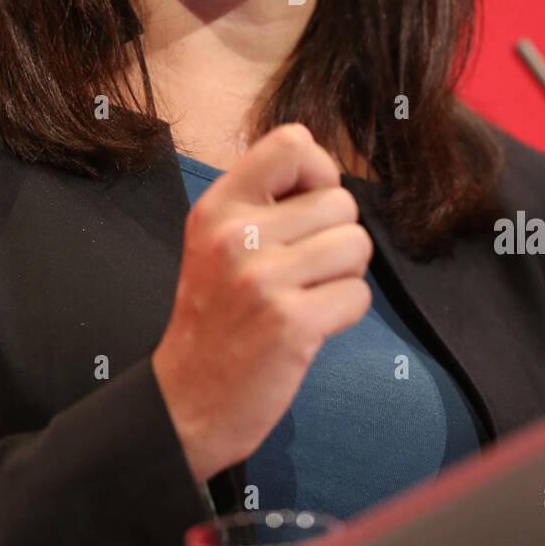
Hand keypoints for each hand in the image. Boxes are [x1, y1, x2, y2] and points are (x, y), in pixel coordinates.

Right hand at [151, 123, 373, 483]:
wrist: (186, 402)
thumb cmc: (216, 319)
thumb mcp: (216, 241)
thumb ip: (263, 202)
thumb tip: (330, 175)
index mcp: (218, 206)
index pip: (293, 143)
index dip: (318, 173)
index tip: (306, 208)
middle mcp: (236, 235)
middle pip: (340, 202)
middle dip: (336, 237)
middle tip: (302, 271)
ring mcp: (262, 279)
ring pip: (357, 245)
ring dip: (344, 275)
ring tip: (306, 296)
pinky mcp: (290, 323)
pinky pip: (358, 294)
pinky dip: (344, 313)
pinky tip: (309, 326)